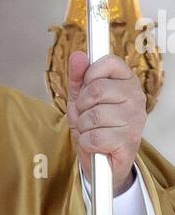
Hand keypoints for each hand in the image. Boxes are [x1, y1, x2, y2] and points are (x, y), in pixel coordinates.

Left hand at [66, 51, 146, 194]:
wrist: (102, 159)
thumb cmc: (94, 125)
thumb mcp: (81, 98)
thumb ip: (79, 76)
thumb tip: (78, 55)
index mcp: (127, 81)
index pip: (109, 62)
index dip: (89, 75)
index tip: (86, 88)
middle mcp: (136, 98)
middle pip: (97, 89)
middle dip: (81, 106)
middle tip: (85, 116)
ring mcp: (135, 120)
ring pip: (93, 115)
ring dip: (82, 127)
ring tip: (90, 131)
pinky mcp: (129, 141)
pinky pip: (94, 137)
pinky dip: (86, 143)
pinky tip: (94, 144)